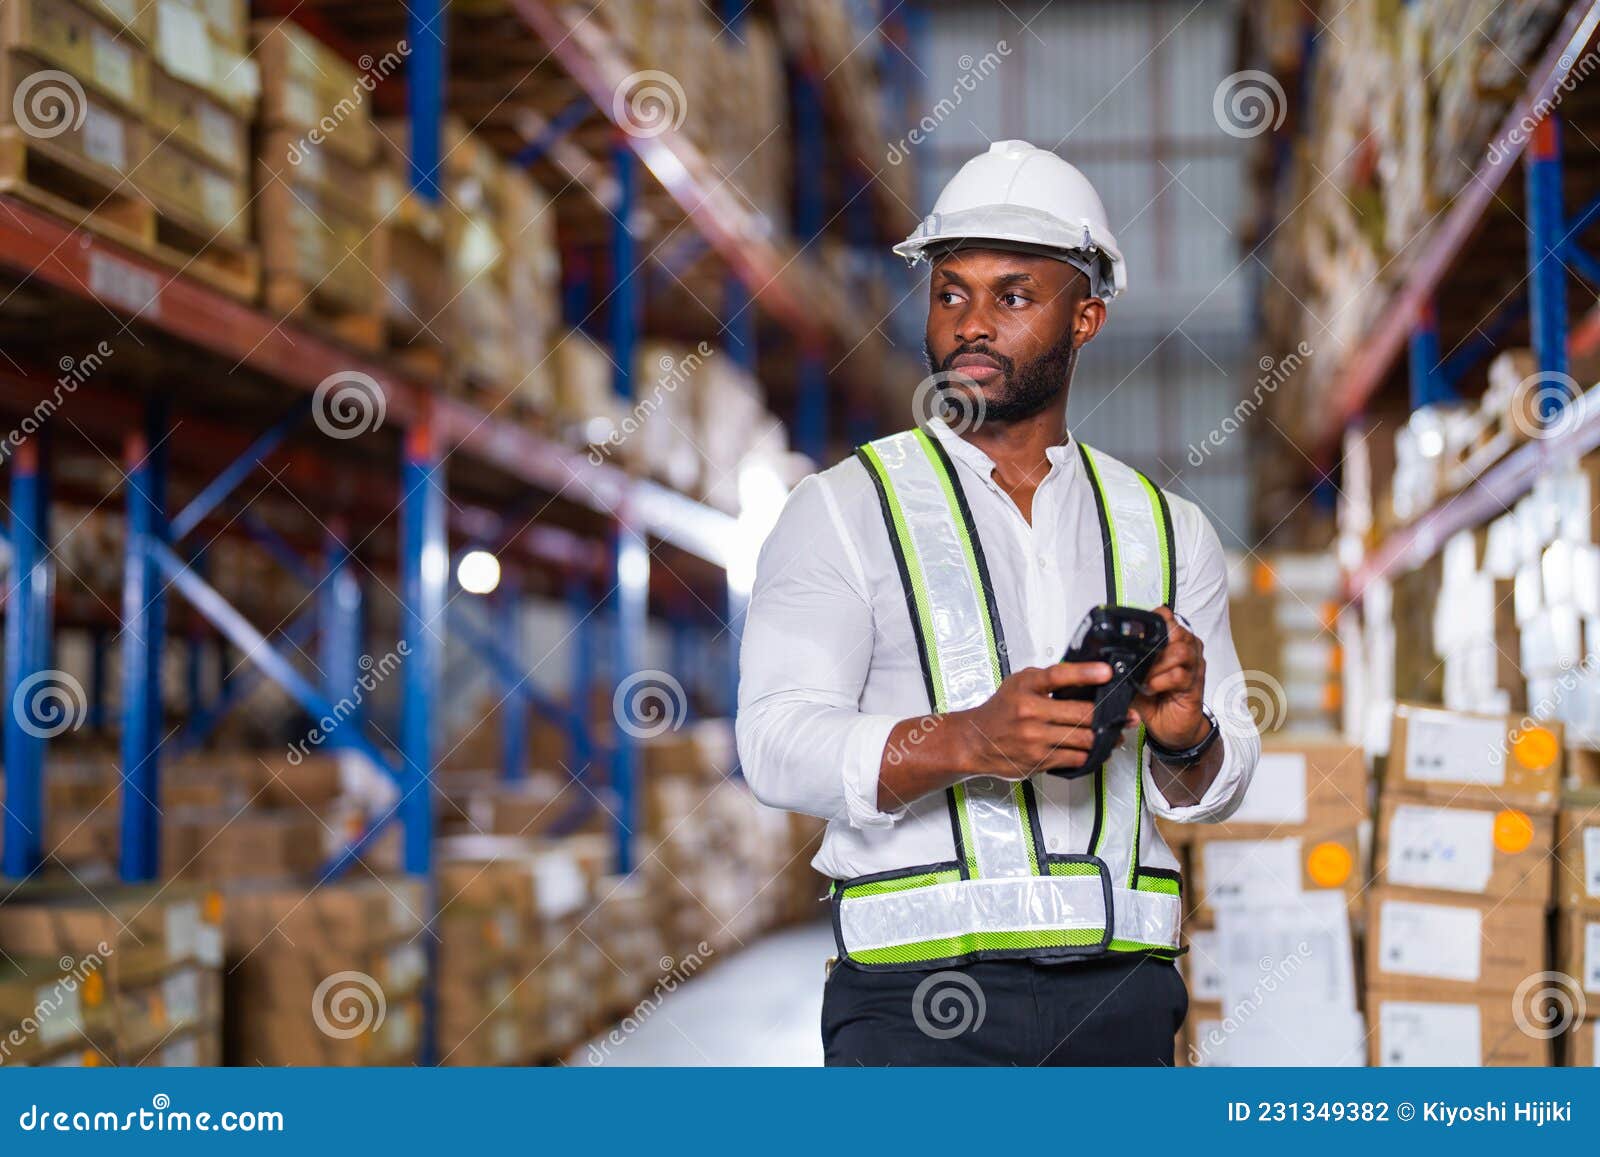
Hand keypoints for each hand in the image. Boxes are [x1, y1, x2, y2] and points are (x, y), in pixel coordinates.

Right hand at [949, 661, 1127, 777]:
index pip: (1059, 676)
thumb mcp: (1019, 683)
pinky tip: (1096, 750)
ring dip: (1104, 738)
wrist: (975, 741)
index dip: (1085, 673)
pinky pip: (1075, 758)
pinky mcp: (1039, 760)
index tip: (1107, 672)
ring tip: (1115, 734)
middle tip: (1125, 714)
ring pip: (1083, 738)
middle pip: (1082, 713)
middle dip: (1108, 715)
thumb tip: (1084, 675)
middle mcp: (1030, 712)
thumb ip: (1047, 679)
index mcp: (1026, 687)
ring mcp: (1035, 738)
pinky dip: (1090, 754)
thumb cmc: (1001, 710)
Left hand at [1132, 606, 1208, 749]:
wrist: (1172, 727)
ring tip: (1145, 677)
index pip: (1165, 616)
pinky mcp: (1194, 685)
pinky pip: (1179, 675)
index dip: (1151, 623)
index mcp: (1172, 641)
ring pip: (1180, 651)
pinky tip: (1151, 688)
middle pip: (1176, 631)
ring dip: (1157, 665)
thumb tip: (1103, 654)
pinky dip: (1160, 681)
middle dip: (1154, 646)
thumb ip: (1126, 661)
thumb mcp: (1134, 676)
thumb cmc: (1156, 699)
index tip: (1136, 637)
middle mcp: (1186, 650)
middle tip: (1140, 661)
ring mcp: (1193, 667)